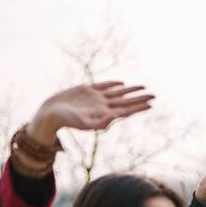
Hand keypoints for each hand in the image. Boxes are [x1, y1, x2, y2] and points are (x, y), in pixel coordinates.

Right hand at [26, 81, 154, 145]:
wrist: (50, 113)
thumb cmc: (66, 121)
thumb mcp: (84, 123)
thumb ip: (100, 123)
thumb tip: (115, 117)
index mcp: (105, 114)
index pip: (127, 110)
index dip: (139, 107)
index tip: (152, 104)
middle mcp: (103, 106)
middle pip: (126, 101)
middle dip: (140, 98)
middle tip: (155, 95)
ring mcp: (96, 98)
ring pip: (118, 93)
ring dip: (131, 90)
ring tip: (143, 87)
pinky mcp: (86, 90)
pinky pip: (104, 86)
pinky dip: (113, 84)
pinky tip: (122, 83)